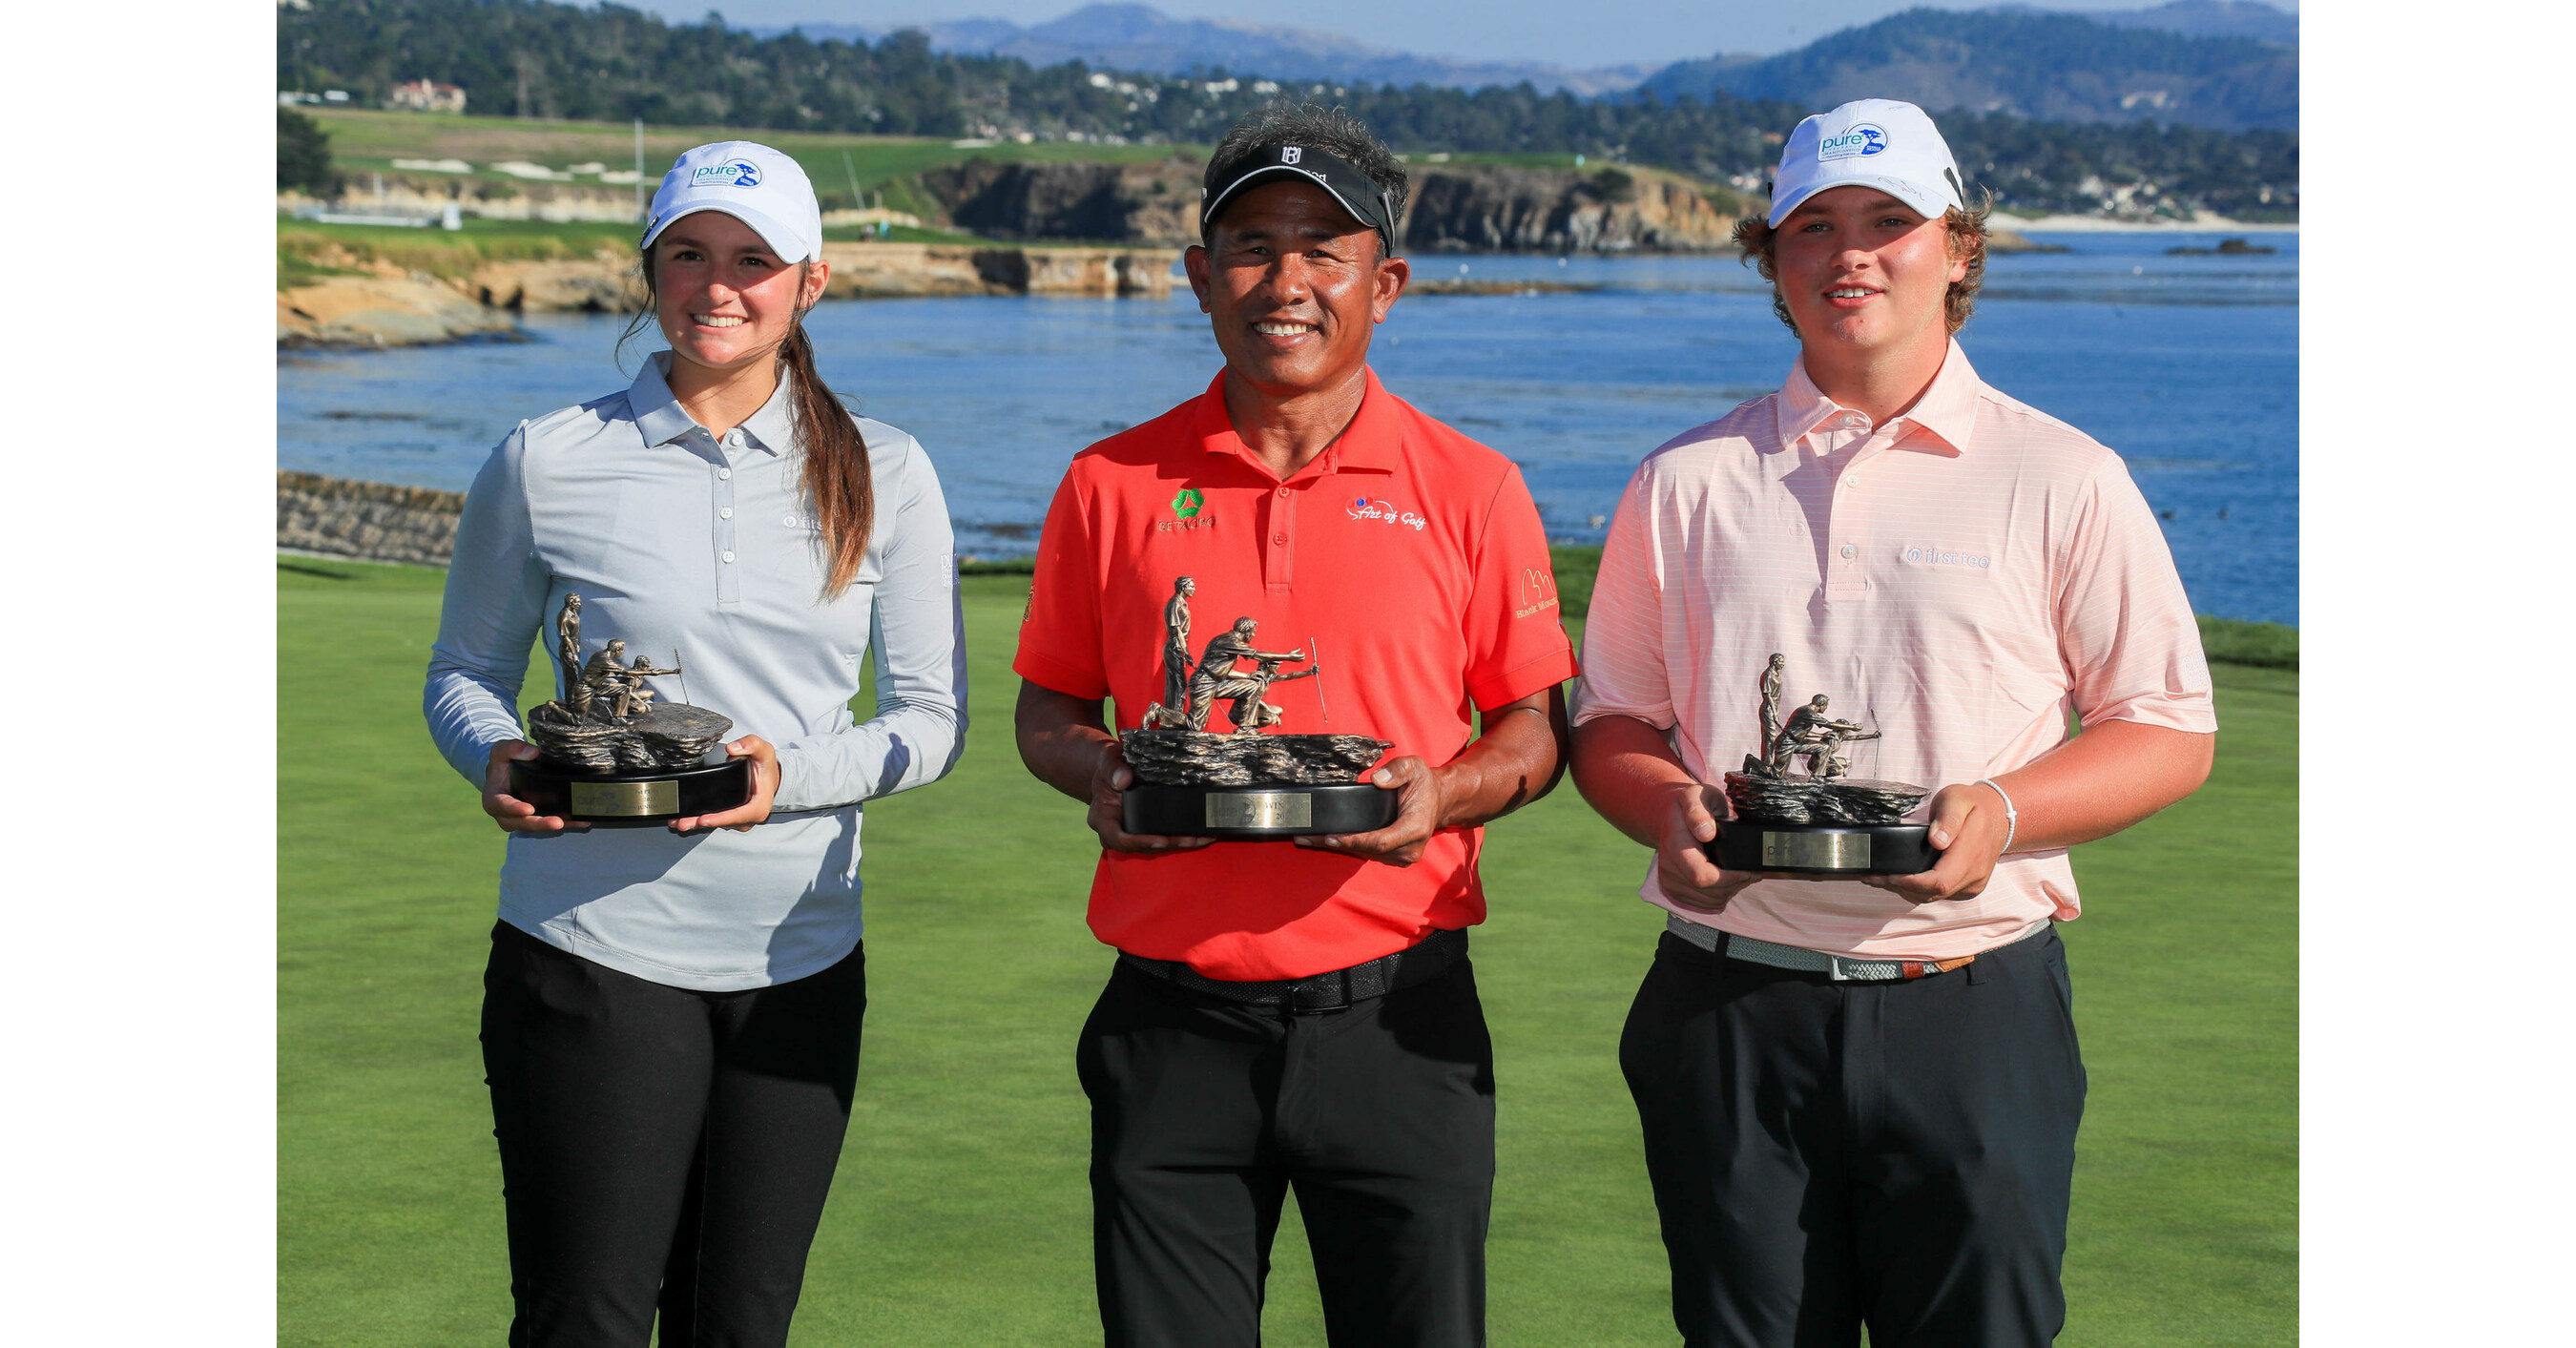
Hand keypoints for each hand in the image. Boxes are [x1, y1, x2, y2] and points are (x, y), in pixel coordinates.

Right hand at [483, 740, 585, 833]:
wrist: (507, 774)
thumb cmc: (503, 763)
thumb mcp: (501, 751)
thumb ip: (512, 748)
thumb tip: (533, 752)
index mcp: (493, 799)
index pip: (502, 806)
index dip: (514, 809)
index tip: (529, 809)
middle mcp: (506, 814)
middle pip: (522, 823)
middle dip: (539, 824)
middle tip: (557, 822)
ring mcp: (522, 819)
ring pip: (537, 827)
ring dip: (555, 825)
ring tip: (573, 821)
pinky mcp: (537, 818)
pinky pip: (551, 823)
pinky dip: (567, 822)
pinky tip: (582, 819)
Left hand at [671, 735, 779, 832]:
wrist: (768, 776)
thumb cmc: (766, 766)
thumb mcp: (764, 750)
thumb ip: (751, 744)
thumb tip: (732, 748)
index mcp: (759, 806)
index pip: (738, 816)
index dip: (720, 819)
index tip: (704, 818)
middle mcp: (748, 817)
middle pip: (722, 823)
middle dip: (701, 823)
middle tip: (683, 822)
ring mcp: (738, 819)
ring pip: (715, 824)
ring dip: (695, 823)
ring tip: (678, 822)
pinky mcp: (729, 817)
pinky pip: (713, 820)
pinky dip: (697, 819)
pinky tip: (682, 818)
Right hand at [1088, 743, 1215, 853]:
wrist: (1113, 768)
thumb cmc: (1109, 765)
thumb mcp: (1107, 760)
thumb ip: (1112, 768)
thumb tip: (1124, 780)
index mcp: (1102, 817)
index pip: (1118, 838)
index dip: (1140, 842)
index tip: (1162, 840)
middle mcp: (1116, 830)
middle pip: (1142, 846)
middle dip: (1169, 844)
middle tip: (1191, 839)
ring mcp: (1131, 832)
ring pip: (1155, 845)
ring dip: (1179, 843)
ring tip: (1202, 837)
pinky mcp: (1145, 828)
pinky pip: (1162, 836)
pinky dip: (1181, 835)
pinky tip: (1202, 833)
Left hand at [1298, 756, 1446, 866]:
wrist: (1439, 801)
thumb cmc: (1425, 785)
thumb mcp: (1415, 767)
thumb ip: (1398, 770)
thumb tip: (1377, 779)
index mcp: (1414, 829)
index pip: (1379, 840)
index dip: (1354, 840)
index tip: (1331, 837)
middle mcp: (1409, 849)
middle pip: (1366, 850)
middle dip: (1336, 844)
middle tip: (1306, 837)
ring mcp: (1402, 856)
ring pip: (1364, 854)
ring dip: (1338, 847)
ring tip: (1308, 839)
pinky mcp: (1394, 857)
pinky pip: (1368, 853)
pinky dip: (1348, 846)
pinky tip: (1326, 840)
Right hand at [1654, 781, 1776, 911]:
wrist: (1672, 815)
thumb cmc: (1690, 804)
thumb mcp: (1697, 796)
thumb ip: (1699, 811)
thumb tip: (1706, 833)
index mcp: (1674, 846)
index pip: (1702, 878)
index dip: (1729, 879)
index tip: (1747, 870)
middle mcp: (1667, 868)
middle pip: (1708, 893)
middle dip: (1734, 885)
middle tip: (1751, 871)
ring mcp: (1669, 881)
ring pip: (1708, 902)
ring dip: (1729, 891)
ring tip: (1741, 874)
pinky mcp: (1674, 891)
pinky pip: (1703, 905)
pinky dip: (1720, 896)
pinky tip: (1727, 881)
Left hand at [1866, 781, 2008, 904]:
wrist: (1999, 817)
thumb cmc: (1974, 806)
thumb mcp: (1957, 800)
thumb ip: (1948, 818)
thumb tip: (1936, 840)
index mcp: (1970, 855)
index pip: (1939, 881)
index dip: (1912, 883)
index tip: (1890, 875)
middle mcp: (1974, 876)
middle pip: (1932, 894)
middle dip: (1900, 887)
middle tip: (1873, 876)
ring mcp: (1972, 885)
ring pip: (1934, 898)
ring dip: (1905, 891)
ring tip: (1879, 878)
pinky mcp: (1968, 888)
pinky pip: (1940, 895)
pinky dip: (1918, 890)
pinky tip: (1900, 880)